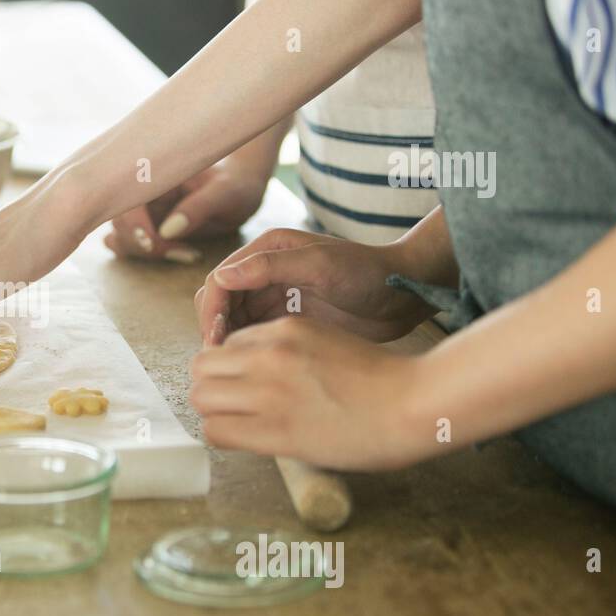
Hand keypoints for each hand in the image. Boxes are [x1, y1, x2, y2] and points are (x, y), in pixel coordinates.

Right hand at [104, 158, 268, 261]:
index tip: (156, 244)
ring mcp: (138, 209)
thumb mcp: (226, 192)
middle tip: (183, 252)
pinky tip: (178, 252)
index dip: (134, 225)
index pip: (125, 199)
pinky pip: (125, 244)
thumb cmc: (236, 184)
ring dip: (143, 252)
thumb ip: (198, 207)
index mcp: (154, 171)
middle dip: (143, 245)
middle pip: (117, 223)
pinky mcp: (142, 226)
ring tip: (183, 252)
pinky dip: (144, 255)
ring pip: (117, 237)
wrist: (240, 187)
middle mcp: (139, 189)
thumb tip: (166, 231)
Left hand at [189, 316, 433, 469]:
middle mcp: (269, 354)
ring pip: (201, 396)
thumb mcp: (326, 344)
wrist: (414, 404)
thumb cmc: (381, 380)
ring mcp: (268, 390)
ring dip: (214, 410)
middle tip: (230, 403)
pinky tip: (242, 440)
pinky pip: (217, 430)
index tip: (242, 384)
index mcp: (284, 330)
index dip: (229, 367)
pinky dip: (221, 435)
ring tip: (236, 422)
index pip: (226, 344)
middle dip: (211, 384)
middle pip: (201, 365)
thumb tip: (258, 376)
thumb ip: (288, 352)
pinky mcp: (273, 428)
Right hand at [194, 228, 435, 345]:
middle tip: (220, 357)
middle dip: (214, 325)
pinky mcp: (285, 320)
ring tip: (232, 366)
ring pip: (233, 320)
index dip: (213, 308)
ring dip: (226, 340)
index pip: (221, 278)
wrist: (403, 295)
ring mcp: (274, 296)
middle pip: (221, 300)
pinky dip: (244, 349)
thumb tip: (220, 276)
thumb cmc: (367, 272)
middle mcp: (264, 271)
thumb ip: (269, 267)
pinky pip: (253, 335)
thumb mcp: (319, 265)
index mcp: (267, 249)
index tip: (214, 337)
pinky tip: (249, 367)